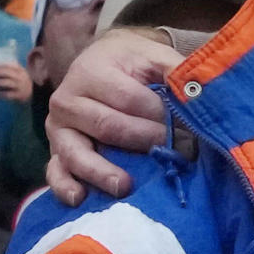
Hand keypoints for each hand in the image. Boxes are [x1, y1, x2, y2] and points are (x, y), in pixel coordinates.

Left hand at [0, 52, 30, 104]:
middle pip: (5, 72)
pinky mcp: (19, 95)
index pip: (8, 65)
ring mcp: (20, 86)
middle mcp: (20, 77)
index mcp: (20, 70)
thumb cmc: (21, 81)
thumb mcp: (20, 73)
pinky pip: (7, 94)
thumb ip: (11, 68)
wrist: (33, 93)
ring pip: (5, 82)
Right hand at [43, 33, 181, 206]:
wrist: (99, 62)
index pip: (130, 100)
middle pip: (107, 127)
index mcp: (90, 73)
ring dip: (101, 172)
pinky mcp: (55, 149)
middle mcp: (66, 101)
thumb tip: (198, 91)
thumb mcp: (154, 55)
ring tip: (125, 186)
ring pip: (76, 152)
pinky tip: (80, 198)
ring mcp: (57, 128)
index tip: (189, 127)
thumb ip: (175, 70)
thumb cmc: (132, 62)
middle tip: (177, 154)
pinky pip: (55, 170)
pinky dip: (65, 186)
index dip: (160, 115)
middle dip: (144, 141)